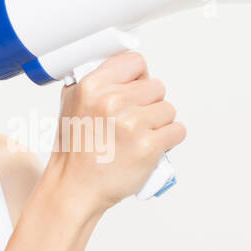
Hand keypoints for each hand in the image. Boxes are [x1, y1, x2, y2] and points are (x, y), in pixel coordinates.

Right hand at [46, 50, 186, 216]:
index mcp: (92, 86)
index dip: (138, 78)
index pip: (135, 62)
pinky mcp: (149, 147)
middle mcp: (111, 102)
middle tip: (135, 121)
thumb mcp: (72, 104)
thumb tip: (121, 72)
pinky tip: (153, 147)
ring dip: (160, 123)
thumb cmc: (75, 151)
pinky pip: (177, 131)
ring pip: (168, 109)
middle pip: (156, 86)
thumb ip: (96, 82)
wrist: (75, 188)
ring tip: (141, 136)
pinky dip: (169, 140)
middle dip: (150, 104)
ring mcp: (132, 125)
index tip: (135, 91)